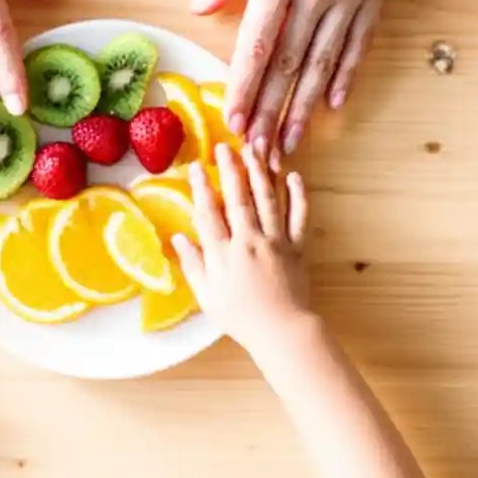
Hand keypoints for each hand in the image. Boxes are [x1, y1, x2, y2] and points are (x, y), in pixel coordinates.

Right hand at [172, 143, 310, 353]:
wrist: (282, 331)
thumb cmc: (240, 316)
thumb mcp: (207, 295)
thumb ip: (193, 264)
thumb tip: (177, 238)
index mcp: (223, 254)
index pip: (209, 213)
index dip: (201, 188)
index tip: (196, 166)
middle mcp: (249, 241)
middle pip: (238, 199)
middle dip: (231, 169)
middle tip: (225, 146)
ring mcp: (276, 241)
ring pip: (267, 200)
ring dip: (260, 172)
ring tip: (255, 149)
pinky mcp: (298, 247)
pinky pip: (299, 217)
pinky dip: (298, 195)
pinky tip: (293, 175)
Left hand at [190, 0, 402, 167]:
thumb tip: (199, 7)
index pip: (258, 43)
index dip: (244, 86)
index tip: (232, 120)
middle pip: (290, 63)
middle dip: (270, 111)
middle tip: (257, 151)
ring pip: (324, 62)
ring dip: (304, 107)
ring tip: (290, 143)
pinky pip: (359, 42)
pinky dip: (345, 75)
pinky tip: (332, 103)